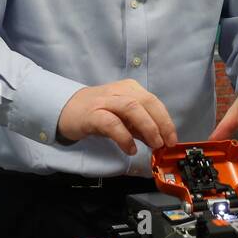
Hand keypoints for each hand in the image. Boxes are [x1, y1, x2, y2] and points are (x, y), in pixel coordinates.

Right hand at [56, 79, 177, 154]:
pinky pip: (112, 123)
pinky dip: (124, 136)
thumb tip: (160, 140)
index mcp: (130, 89)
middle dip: (161, 123)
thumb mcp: (123, 118)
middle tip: (166, 143)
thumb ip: (140, 127)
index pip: (154, 101)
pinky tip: (130, 148)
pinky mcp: (92, 114)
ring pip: (131, 108)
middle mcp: (119, 91)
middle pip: (146, 102)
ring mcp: (105, 101)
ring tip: (154, 144)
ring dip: (147, 127)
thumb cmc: (97, 113)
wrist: (66, 109)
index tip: (172, 138)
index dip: (166, 120)